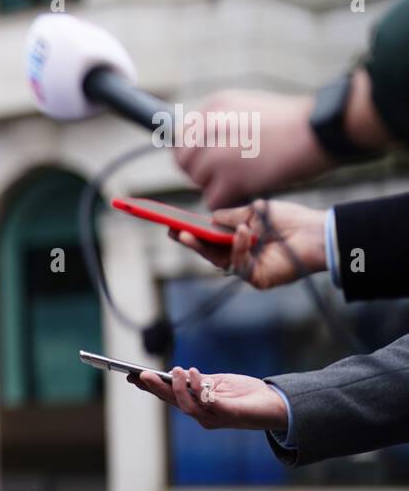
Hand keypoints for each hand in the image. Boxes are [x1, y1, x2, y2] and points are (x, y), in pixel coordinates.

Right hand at [127, 366, 287, 431]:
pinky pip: (207, 402)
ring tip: (175, 370)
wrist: (277, 405)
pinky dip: (198, 387)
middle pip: (171, 402)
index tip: (131, 375)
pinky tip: (194, 372)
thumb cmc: (246, 395)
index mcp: (196, 406)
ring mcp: (213, 417)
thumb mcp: (217, 384)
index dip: (149, 387)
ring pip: (186, 406)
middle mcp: (201, 415)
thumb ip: (198, 381)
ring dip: (177, 388)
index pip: (167, 397)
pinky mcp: (228, 414)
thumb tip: (176, 373)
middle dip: (154, 388)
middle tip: (140, 374)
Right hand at [168, 198, 326, 289]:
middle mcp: (242, 256)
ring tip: (188, 233)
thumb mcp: (256, 211)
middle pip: (209, 252)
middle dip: (190, 242)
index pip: (212, 238)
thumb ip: (233, 216)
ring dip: (203, 246)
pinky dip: (238, 247)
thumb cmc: (292, 221)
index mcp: (241, 240)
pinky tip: (242, 232)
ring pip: (218, 260)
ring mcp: (249, 268)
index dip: (194, 232)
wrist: (317, 233)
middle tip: (173, 232)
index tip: (175, 224)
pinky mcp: (258, 278)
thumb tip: (211, 217)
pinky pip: (239, 265)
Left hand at [174, 89, 332, 208]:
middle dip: (200, 172)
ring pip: (198, 181)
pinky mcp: (232, 177)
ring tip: (243, 181)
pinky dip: (228, 201)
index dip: (193, 154)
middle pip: (184, 162)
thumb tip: (198, 146)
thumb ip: (221, 123)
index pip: (181, 137)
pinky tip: (246, 192)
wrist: (322, 130)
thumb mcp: (248, 107)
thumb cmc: (293, 123)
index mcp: (214, 107)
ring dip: (217, 186)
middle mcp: (210, 127)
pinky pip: (212, 199)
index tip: (208, 163)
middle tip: (224, 177)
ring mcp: (219, 153)